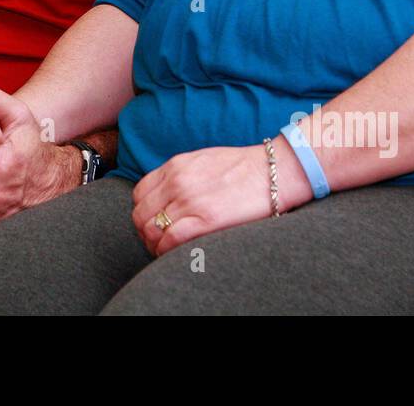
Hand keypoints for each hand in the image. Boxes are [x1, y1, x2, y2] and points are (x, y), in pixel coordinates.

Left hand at [131, 144, 310, 257]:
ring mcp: (189, 200)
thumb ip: (180, 175)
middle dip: (145, 231)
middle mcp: (177, 182)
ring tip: (165, 250)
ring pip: (152, 229)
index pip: (140, 194)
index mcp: (175, 166)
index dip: (143, 212)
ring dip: (154, 244)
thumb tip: (166, 195)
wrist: (273, 171)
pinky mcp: (205, 220)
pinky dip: (166, 250)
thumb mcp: (202, 161)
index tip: (153, 222)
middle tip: (157, 241)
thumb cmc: (243, 168)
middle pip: (141, 214)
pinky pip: (170, 240)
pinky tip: (174, 253)